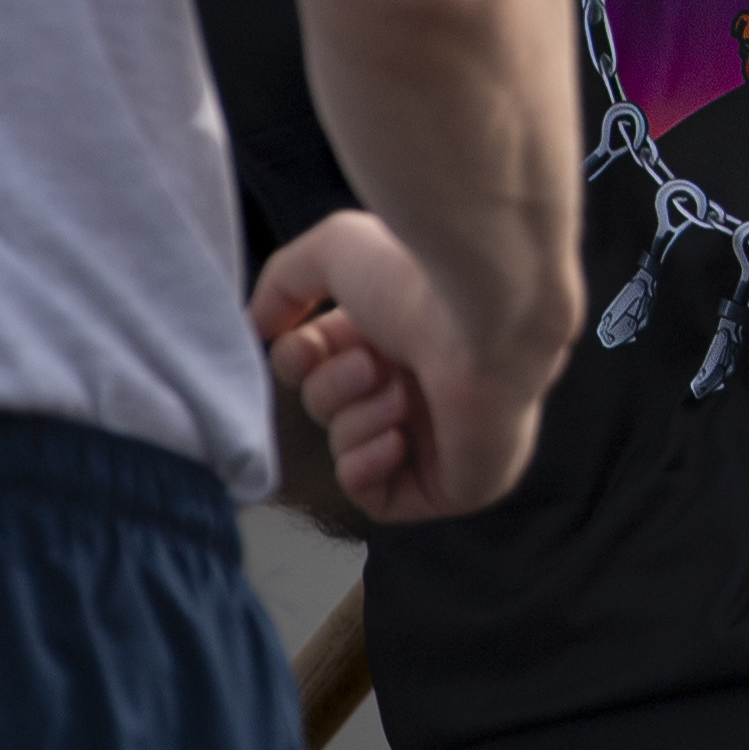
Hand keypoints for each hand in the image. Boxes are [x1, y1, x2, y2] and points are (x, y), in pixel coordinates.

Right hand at [252, 209, 556, 520]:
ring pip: (347, 449)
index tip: (307, 347)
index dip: (297, 362)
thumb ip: (284, 283)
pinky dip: (369, 468)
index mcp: (395, 330)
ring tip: (404, 393)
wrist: (488, 317)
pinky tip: (398, 438)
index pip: (316, 365)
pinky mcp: (456, 482)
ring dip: (359, 420)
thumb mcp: (333, 250)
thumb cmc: (419, 280)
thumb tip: (260, 329)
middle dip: (333, 388)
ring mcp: (441, 433)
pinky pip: (377, 498)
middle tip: (373, 365)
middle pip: (327, 407)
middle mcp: (419, 378)